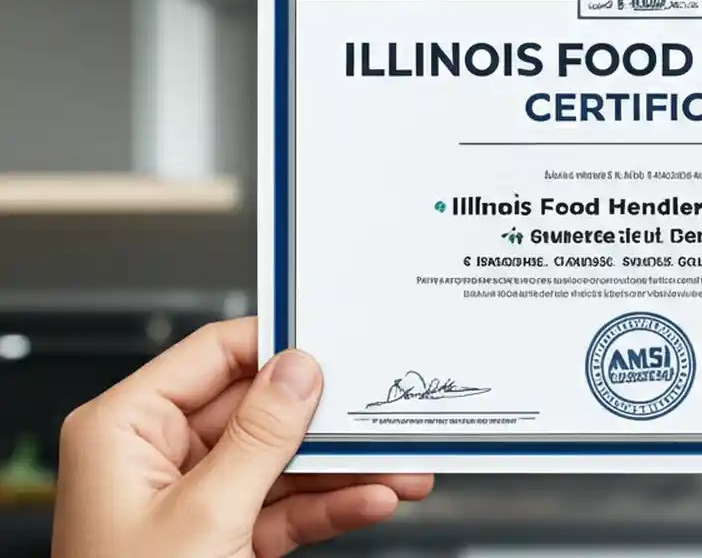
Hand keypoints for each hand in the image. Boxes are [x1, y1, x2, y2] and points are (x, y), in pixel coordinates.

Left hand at [52, 316, 432, 556]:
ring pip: (282, 463)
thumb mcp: (206, 514)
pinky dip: (330, 506)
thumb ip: (259, 437)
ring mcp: (192, 498)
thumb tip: (298, 370)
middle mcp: (155, 456)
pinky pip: (285, 506)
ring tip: (398, 468)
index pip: (214, 356)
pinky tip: (371, 500)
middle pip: (259, 412)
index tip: (335, 344)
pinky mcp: (222, 537)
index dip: (278, 347)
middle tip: (380, 415)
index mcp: (124, 429)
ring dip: (344, 469)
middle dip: (329, 423)